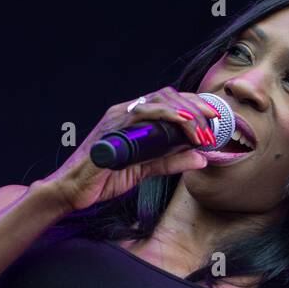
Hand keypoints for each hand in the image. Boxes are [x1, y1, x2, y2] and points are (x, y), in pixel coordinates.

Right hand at [39, 87, 220, 211]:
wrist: (72, 191)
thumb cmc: (104, 178)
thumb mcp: (146, 170)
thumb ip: (171, 162)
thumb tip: (201, 158)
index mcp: (136, 118)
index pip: (170, 102)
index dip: (195, 106)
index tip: (216, 118)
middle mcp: (128, 111)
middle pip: (169, 96)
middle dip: (197, 106)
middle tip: (216, 124)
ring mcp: (119, 117)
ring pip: (160, 100)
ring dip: (187, 113)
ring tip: (204, 131)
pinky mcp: (113, 127)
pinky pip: (144, 113)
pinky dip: (167, 115)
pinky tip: (184, 124)